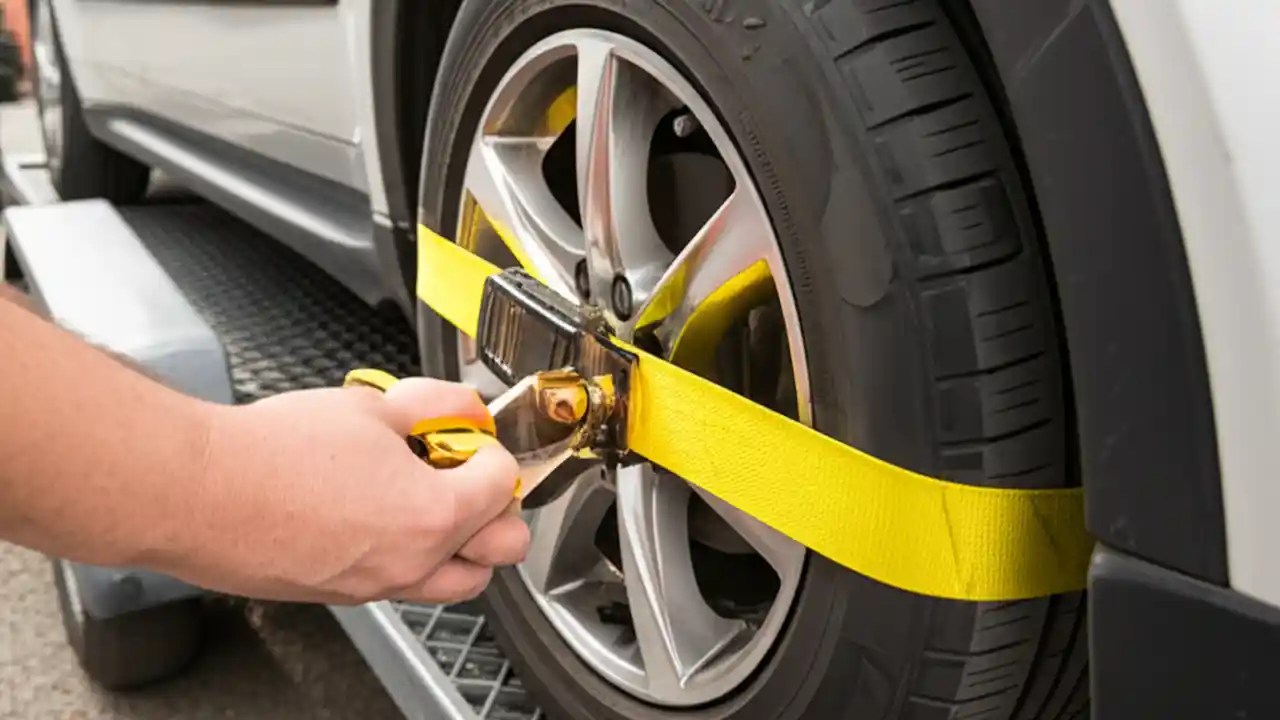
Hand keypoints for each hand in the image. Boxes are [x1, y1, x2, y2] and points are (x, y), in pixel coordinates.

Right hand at [165, 377, 528, 604]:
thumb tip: (465, 406)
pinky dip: (411, 555)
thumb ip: (436, 405)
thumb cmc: (274, 453)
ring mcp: (377, 585)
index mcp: (434, 515)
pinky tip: (377, 513)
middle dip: (493, 507)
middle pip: (498, 551)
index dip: (489, 449)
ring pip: (455, 580)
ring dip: (460, 543)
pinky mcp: (342, 594)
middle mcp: (413, 563)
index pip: (500, 483)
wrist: (198, 492)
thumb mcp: (372, 404)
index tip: (471, 435)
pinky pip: (402, 582)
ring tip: (428, 498)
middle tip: (466, 472)